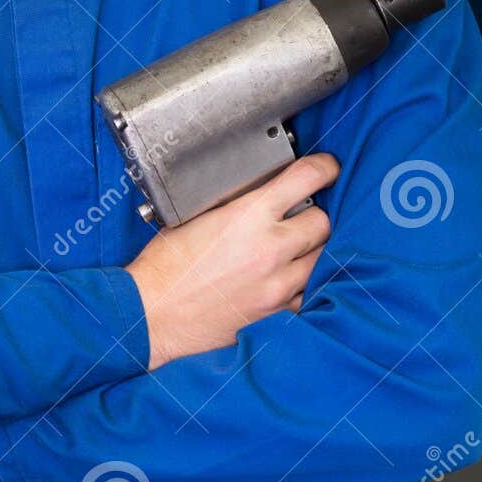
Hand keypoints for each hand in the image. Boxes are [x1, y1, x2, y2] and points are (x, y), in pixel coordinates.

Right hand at [126, 152, 339, 369]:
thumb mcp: (196, 217)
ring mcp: (277, 283)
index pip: (306, 179)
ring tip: (292, 248)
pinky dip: (302, 283)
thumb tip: (262, 194)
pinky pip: (308, 293)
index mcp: (248, 216)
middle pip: (322, 222)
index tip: (327, 169)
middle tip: (298, 215)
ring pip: (322, 258)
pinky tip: (284, 278)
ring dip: (310, 250)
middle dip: (312, 215)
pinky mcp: (275, 311)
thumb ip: (236, 204)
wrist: (154, 312)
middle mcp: (270, 248)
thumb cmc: (165, 266)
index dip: (323, 168)